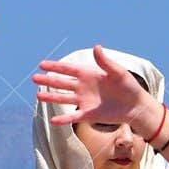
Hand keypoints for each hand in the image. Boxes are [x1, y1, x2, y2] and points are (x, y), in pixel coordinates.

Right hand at [34, 45, 160, 134]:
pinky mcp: (88, 115)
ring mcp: (84, 101)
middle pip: (62, 83)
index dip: (55, 67)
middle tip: (34, 77)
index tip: (42, 64)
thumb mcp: (117, 72)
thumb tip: (96, 47)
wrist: (134, 105)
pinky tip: (53, 120)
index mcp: (88, 74)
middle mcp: (83, 87)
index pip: (68, 69)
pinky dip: (63, 119)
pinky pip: (73, 117)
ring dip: (51, 97)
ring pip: (63, 98)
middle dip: (48, 80)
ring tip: (38, 95)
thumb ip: (105, 62)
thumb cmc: (128, 86)